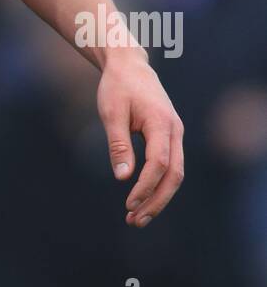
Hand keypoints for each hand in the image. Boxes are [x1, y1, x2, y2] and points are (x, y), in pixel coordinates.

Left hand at [96, 45, 184, 225]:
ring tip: (137, 217)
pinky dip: (159, 185)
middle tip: (135, 220)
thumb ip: (118, 144)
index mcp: (160, 122)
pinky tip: (142, 199)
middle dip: (157, 201)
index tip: (128, 203)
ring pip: (175, 173)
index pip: (159, 162)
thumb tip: (123, 177)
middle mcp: (174, 130)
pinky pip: (170, 166)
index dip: (146, 186)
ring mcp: (175, 134)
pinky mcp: (170, 137)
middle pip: (174, 174)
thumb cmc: (117, 87)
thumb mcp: (111, 112)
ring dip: (158, 197)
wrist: (129, 65)